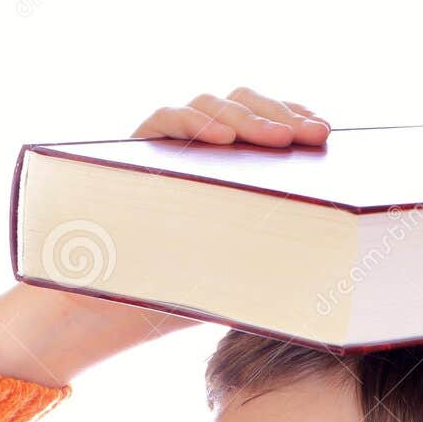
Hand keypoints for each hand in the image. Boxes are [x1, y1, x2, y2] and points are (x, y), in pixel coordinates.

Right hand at [0, 90, 330, 382]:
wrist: (95, 314)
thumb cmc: (164, 298)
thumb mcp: (232, 279)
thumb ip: (266, 263)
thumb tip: (327, 276)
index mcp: (224, 174)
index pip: (262, 127)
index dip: (292, 120)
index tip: (323, 133)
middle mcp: (193, 154)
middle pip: (241, 109)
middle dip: (278, 117)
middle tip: (310, 136)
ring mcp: (161, 150)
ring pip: (206, 107)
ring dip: (244, 116)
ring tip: (275, 139)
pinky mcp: (128, 156)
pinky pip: (161, 123)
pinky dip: (190, 123)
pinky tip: (219, 137)